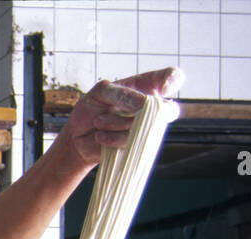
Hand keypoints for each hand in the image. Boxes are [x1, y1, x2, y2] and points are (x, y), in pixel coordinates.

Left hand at [54, 67, 183, 176]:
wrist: (78, 136)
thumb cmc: (93, 108)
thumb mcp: (100, 92)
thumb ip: (121, 93)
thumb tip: (143, 103)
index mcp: (147, 88)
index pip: (173, 78)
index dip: (173, 81)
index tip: (164, 86)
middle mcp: (153, 108)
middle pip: (168, 110)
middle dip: (140, 109)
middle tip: (117, 107)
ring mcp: (147, 129)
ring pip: (145, 127)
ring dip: (117, 123)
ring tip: (98, 121)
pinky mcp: (138, 147)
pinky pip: (133, 143)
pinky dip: (112, 138)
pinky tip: (100, 136)